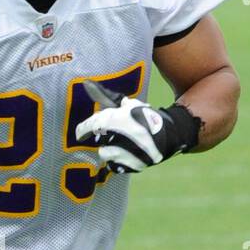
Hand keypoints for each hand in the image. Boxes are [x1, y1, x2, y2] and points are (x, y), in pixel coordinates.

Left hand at [75, 84, 200, 173]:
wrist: (169, 134)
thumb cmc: (146, 117)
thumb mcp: (129, 104)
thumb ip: (106, 97)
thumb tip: (86, 83)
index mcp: (111, 121)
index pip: (87, 128)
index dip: (82, 131)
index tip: (80, 134)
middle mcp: (113, 138)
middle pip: (99, 142)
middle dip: (104, 138)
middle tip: (115, 135)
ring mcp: (121, 154)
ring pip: (105, 154)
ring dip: (111, 150)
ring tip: (123, 145)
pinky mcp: (129, 166)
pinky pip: (116, 165)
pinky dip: (120, 160)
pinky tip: (129, 154)